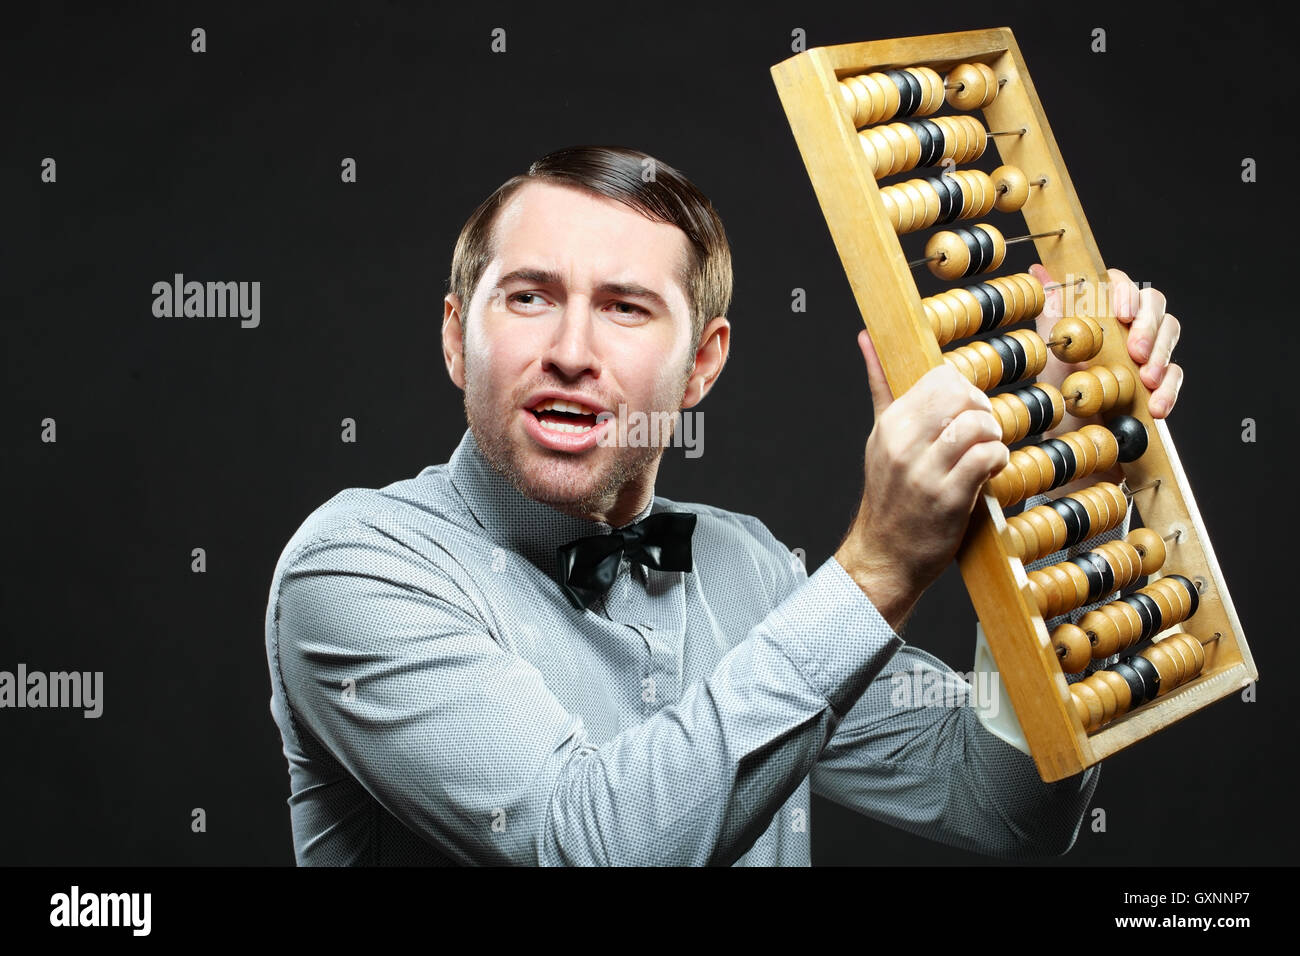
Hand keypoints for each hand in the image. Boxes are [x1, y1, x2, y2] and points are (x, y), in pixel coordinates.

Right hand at [835, 328, 1008, 630]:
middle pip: (961, 396)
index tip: (967, 411)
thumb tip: (867, 338)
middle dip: (982, 409)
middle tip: (983, 430)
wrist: (883, 557)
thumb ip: (880, 388)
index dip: (965, 390)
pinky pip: (986, 458)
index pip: (940, 379)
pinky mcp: (948, 498)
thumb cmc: (889, 498)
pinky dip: (999, 460)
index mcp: (890, 424)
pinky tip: (991, 470)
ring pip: (977, 425)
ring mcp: (924, 472)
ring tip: (988, 452)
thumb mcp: (879, 439)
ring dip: (993, 436)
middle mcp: (903, 444)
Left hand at [1029, 264, 1183, 421]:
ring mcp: (1146, 349)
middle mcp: (1126, 324)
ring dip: (1161, 356)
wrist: (1071, 431)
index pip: (1121, 284)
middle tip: (1136, 352)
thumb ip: (1052, 313)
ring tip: (1146, 380)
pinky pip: (1174, 374)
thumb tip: (1037, 271)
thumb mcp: (1053, 350)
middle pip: (1153, 303)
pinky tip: (1157, 407)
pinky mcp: (1160, 378)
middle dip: (1148, 325)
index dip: (1126, 292)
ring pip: (1169, 333)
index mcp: (1101, 310)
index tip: (1122, 314)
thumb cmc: (1061, 386)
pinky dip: (1169, 390)